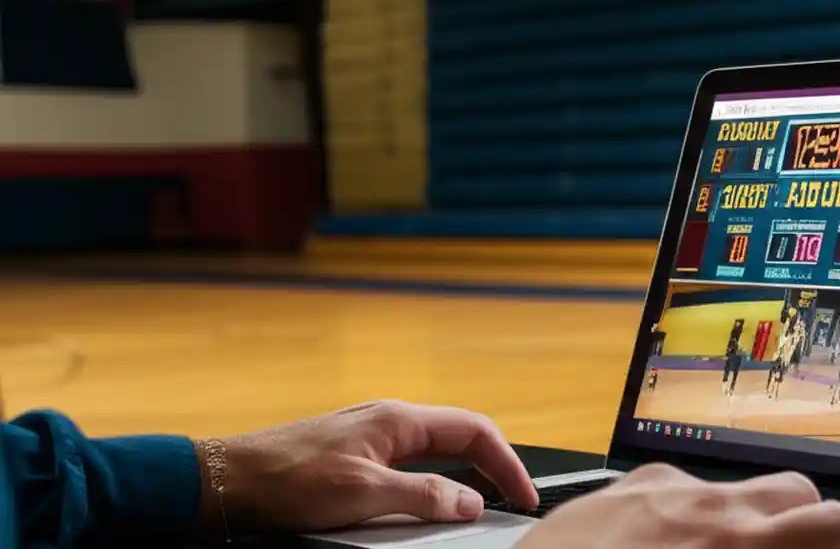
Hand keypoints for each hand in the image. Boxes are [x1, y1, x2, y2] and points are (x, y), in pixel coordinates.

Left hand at [208, 401, 538, 532]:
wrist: (231, 480)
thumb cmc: (288, 480)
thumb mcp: (364, 494)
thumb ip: (423, 496)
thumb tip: (470, 503)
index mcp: (398, 420)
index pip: (474, 431)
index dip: (507, 463)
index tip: (524, 496)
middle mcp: (390, 420)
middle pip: (461, 436)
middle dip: (494, 466)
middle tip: (514, 501)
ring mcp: (373, 435)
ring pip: (437, 450)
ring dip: (466, 474)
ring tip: (483, 504)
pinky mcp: (357, 454)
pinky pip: (413, 463)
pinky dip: (436, 481)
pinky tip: (434, 502)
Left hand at [515, 463, 839, 547]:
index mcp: (736, 545)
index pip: (834, 523)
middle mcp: (707, 507)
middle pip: (799, 490)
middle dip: (806, 526)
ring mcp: (665, 490)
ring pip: (740, 487)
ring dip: (751, 517)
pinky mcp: (626, 487)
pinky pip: (684, 487)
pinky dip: (693, 513)